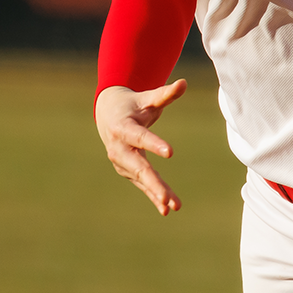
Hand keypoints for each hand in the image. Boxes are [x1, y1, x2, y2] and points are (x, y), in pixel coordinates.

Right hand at [94, 80, 187, 214]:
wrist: (108, 114)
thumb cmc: (132, 104)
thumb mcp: (147, 98)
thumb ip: (165, 94)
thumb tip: (184, 83)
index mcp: (122, 127)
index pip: (140, 136)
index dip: (153, 143)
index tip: (170, 152)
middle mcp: (119, 148)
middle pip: (138, 166)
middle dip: (153, 182)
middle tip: (166, 197)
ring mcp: (122, 162)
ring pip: (141, 179)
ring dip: (156, 193)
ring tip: (173, 206)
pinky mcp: (127, 171)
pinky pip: (142, 185)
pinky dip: (154, 196)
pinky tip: (167, 209)